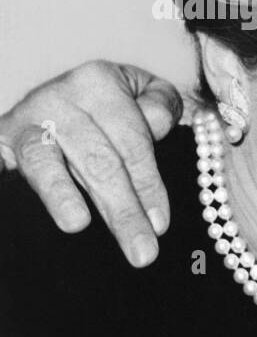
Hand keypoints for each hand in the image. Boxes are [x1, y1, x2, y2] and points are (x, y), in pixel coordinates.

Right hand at [0, 60, 181, 266]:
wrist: (58, 97)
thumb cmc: (111, 107)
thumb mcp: (142, 93)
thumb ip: (161, 106)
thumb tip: (157, 123)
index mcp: (100, 83)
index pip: (131, 143)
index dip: (148, 185)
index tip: (161, 225)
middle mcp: (59, 97)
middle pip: (96, 159)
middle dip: (122, 209)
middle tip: (142, 253)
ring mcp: (24, 120)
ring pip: (45, 161)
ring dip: (62, 196)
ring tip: (77, 224)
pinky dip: (2, 173)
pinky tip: (9, 190)